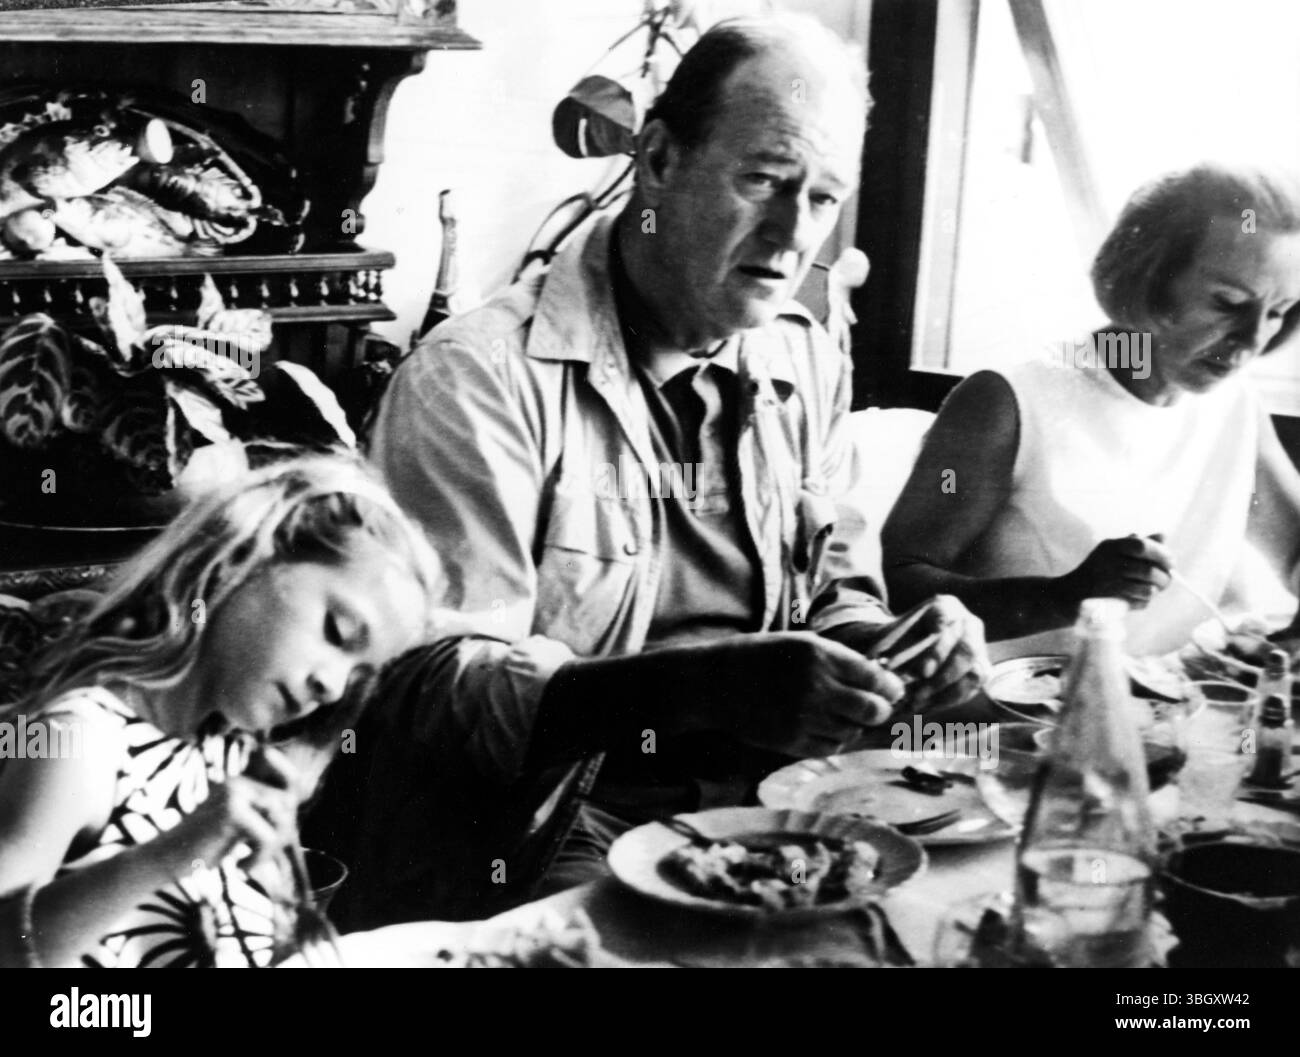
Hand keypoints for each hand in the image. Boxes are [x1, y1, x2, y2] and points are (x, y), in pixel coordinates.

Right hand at [160, 746, 302, 872]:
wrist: (161, 861)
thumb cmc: (202, 848)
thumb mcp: (238, 827)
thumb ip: (265, 814)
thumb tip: (293, 806)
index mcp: (239, 778)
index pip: (282, 769)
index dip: (290, 783)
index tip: (280, 817)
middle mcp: (237, 779)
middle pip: (287, 800)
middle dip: (282, 831)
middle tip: (260, 853)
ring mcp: (233, 791)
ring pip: (281, 817)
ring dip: (271, 847)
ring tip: (249, 862)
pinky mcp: (230, 810)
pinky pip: (267, 836)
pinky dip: (259, 858)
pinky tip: (239, 868)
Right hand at [695, 632, 905, 757]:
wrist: (715, 682)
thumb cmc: (760, 657)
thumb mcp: (800, 644)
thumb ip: (839, 659)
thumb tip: (880, 677)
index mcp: (819, 655)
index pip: (876, 678)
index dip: (890, 687)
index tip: (892, 690)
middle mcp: (815, 686)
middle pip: (872, 710)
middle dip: (879, 710)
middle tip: (875, 707)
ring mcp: (803, 717)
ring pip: (853, 731)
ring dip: (854, 725)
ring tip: (840, 714)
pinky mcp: (791, 741)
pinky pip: (831, 747)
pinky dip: (834, 739)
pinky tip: (823, 727)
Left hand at [857, 595, 990, 713]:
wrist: (913, 642)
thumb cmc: (900, 636)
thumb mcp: (891, 633)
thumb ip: (890, 644)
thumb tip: (881, 664)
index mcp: (946, 606)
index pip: (947, 624)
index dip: (937, 649)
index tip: (923, 671)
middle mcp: (969, 624)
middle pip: (966, 651)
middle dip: (943, 676)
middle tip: (919, 694)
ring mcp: (979, 647)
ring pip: (973, 674)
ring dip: (945, 693)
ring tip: (917, 703)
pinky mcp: (981, 670)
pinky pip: (970, 689)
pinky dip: (947, 700)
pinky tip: (925, 706)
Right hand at [1057, 535, 1172, 611]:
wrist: (1072, 593)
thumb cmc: (1099, 569)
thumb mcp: (1113, 550)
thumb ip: (1138, 543)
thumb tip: (1163, 536)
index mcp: (1110, 547)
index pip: (1142, 546)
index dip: (1161, 553)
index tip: (1171, 560)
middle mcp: (1109, 564)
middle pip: (1149, 570)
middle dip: (1165, 577)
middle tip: (1169, 578)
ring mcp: (1110, 585)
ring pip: (1148, 589)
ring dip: (1156, 590)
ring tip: (1154, 588)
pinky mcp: (1113, 602)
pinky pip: (1141, 601)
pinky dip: (1145, 600)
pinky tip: (1137, 596)